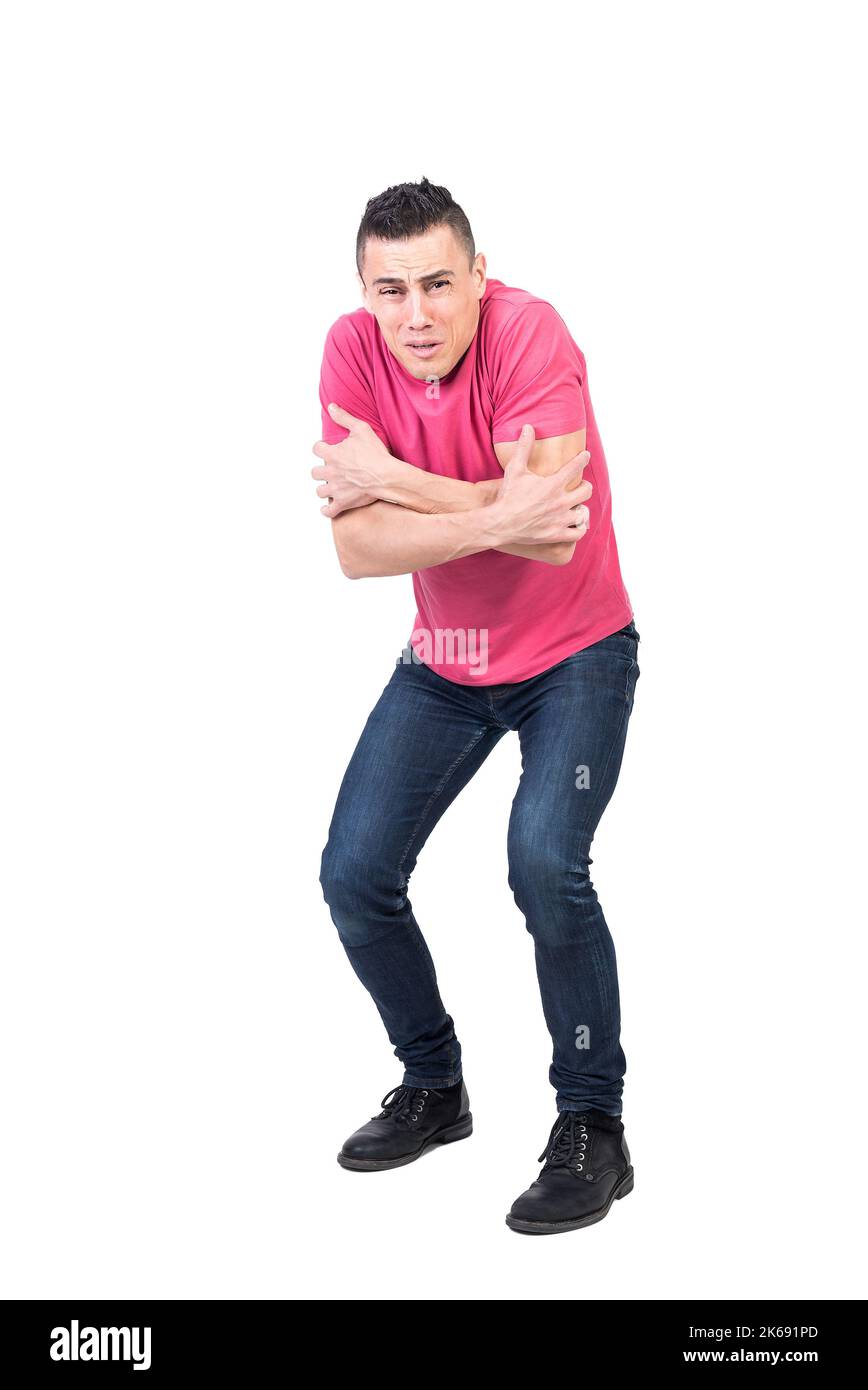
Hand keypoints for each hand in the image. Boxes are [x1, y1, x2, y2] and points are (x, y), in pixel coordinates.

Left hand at [311, 403, 393, 516]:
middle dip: (321, 471)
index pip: (316, 449)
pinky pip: (329, 511)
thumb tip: (331, 407)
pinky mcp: (343, 503)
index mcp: (332, 454)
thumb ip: (344, 418)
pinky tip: (327, 509)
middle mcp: (330, 472)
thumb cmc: (375, 454)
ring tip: (331, 487)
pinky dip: (327, 511)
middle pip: (315, 472)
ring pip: (320, 491)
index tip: (327, 450)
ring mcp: (335, 489)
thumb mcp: (361, 429)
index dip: (321, 448)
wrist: (386, 476)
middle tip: (330, 470)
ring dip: (324, 489)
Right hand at [486, 425, 592, 545]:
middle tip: (580, 486)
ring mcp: (559, 520)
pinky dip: (579, 528)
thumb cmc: (508, 495)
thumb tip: (528, 427)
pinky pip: (577, 532)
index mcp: (553, 484)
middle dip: (584, 486)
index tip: (585, 456)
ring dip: (581, 508)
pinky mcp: (556, 535)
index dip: (582, 459)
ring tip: (576, 506)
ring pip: (583, 513)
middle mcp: (560, 502)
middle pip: (586, 490)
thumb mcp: (515, 469)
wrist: (500, 523)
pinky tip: (575, 524)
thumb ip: (524, 447)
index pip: (576, 467)